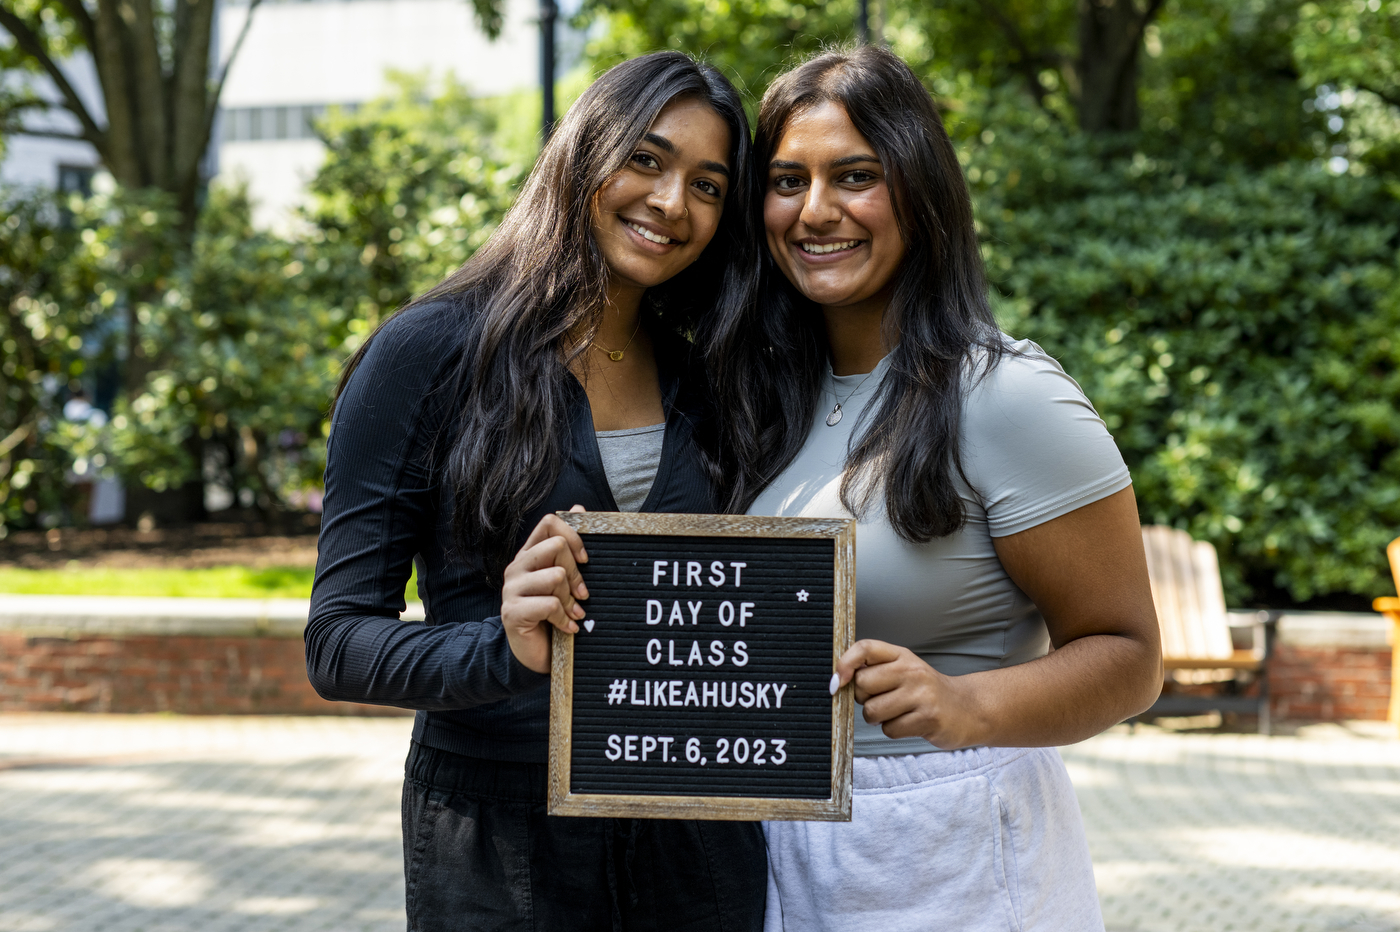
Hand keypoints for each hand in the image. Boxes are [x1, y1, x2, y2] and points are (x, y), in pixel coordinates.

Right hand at [500, 506, 588, 673]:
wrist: (534, 655)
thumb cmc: (553, 615)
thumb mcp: (564, 579)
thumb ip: (568, 546)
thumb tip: (579, 508)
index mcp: (530, 555)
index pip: (549, 523)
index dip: (573, 535)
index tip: (586, 560)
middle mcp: (516, 567)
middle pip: (555, 547)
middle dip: (576, 573)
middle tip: (582, 595)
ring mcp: (511, 589)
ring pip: (555, 576)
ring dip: (571, 600)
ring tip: (573, 613)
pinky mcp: (511, 612)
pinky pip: (549, 604)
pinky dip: (564, 618)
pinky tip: (567, 627)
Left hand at [833, 639, 981, 749]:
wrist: (969, 709)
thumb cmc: (926, 691)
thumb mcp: (904, 670)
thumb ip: (874, 669)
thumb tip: (838, 680)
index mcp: (902, 655)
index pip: (865, 648)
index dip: (845, 663)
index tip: (837, 681)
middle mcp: (912, 670)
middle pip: (862, 685)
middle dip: (864, 699)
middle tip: (883, 700)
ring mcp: (921, 694)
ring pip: (872, 711)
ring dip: (878, 718)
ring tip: (899, 712)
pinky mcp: (928, 718)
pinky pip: (889, 730)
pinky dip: (894, 730)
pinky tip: (911, 723)